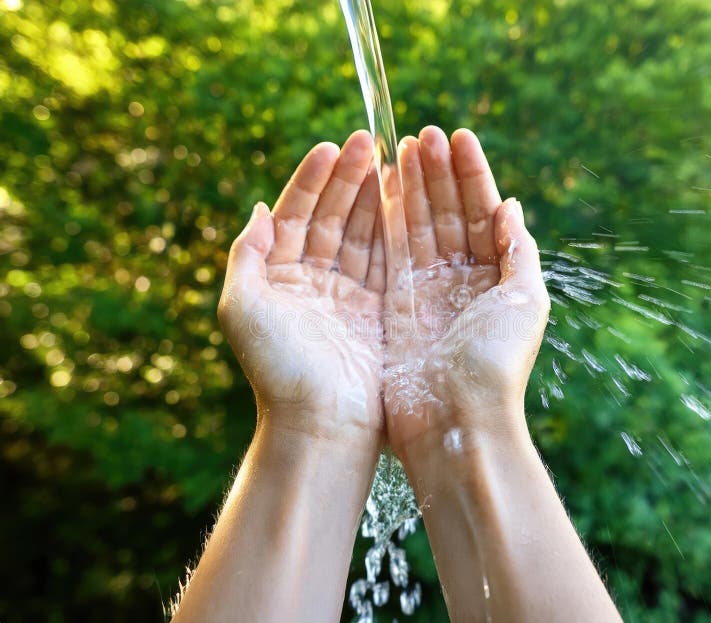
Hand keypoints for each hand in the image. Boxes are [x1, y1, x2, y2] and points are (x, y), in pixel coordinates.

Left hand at [217, 130, 384, 447]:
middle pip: (332, 218)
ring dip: (372, 197)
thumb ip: (246, 254)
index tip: (331, 147)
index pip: (294, 215)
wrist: (322, 423)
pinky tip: (402, 201)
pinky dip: (393, 230)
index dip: (311, 180)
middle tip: (368, 142)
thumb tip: (258, 208)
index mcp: (277, 277)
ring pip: (362, 234)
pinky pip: (386, 261)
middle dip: (348, 179)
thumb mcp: (242, 306)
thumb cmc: (277, 368)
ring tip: (389, 160)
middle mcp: (312, 283)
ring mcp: (347, 296)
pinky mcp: (377, 312)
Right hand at [384, 126, 549, 455]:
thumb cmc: (497, 362)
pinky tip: (381, 188)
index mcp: (496, 277)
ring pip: (416, 226)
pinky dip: (386, 219)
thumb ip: (518, 250)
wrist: (456, 419)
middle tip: (423, 134)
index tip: (459, 136)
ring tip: (402, 148)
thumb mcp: (526, 300)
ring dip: (411, 186)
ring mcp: (425, 291)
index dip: (471, 174)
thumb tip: (510, 206)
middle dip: (437, 172)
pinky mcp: (395, 304)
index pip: (481, 212)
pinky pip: (390, 251)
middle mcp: (460, 280)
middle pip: (446, 213)